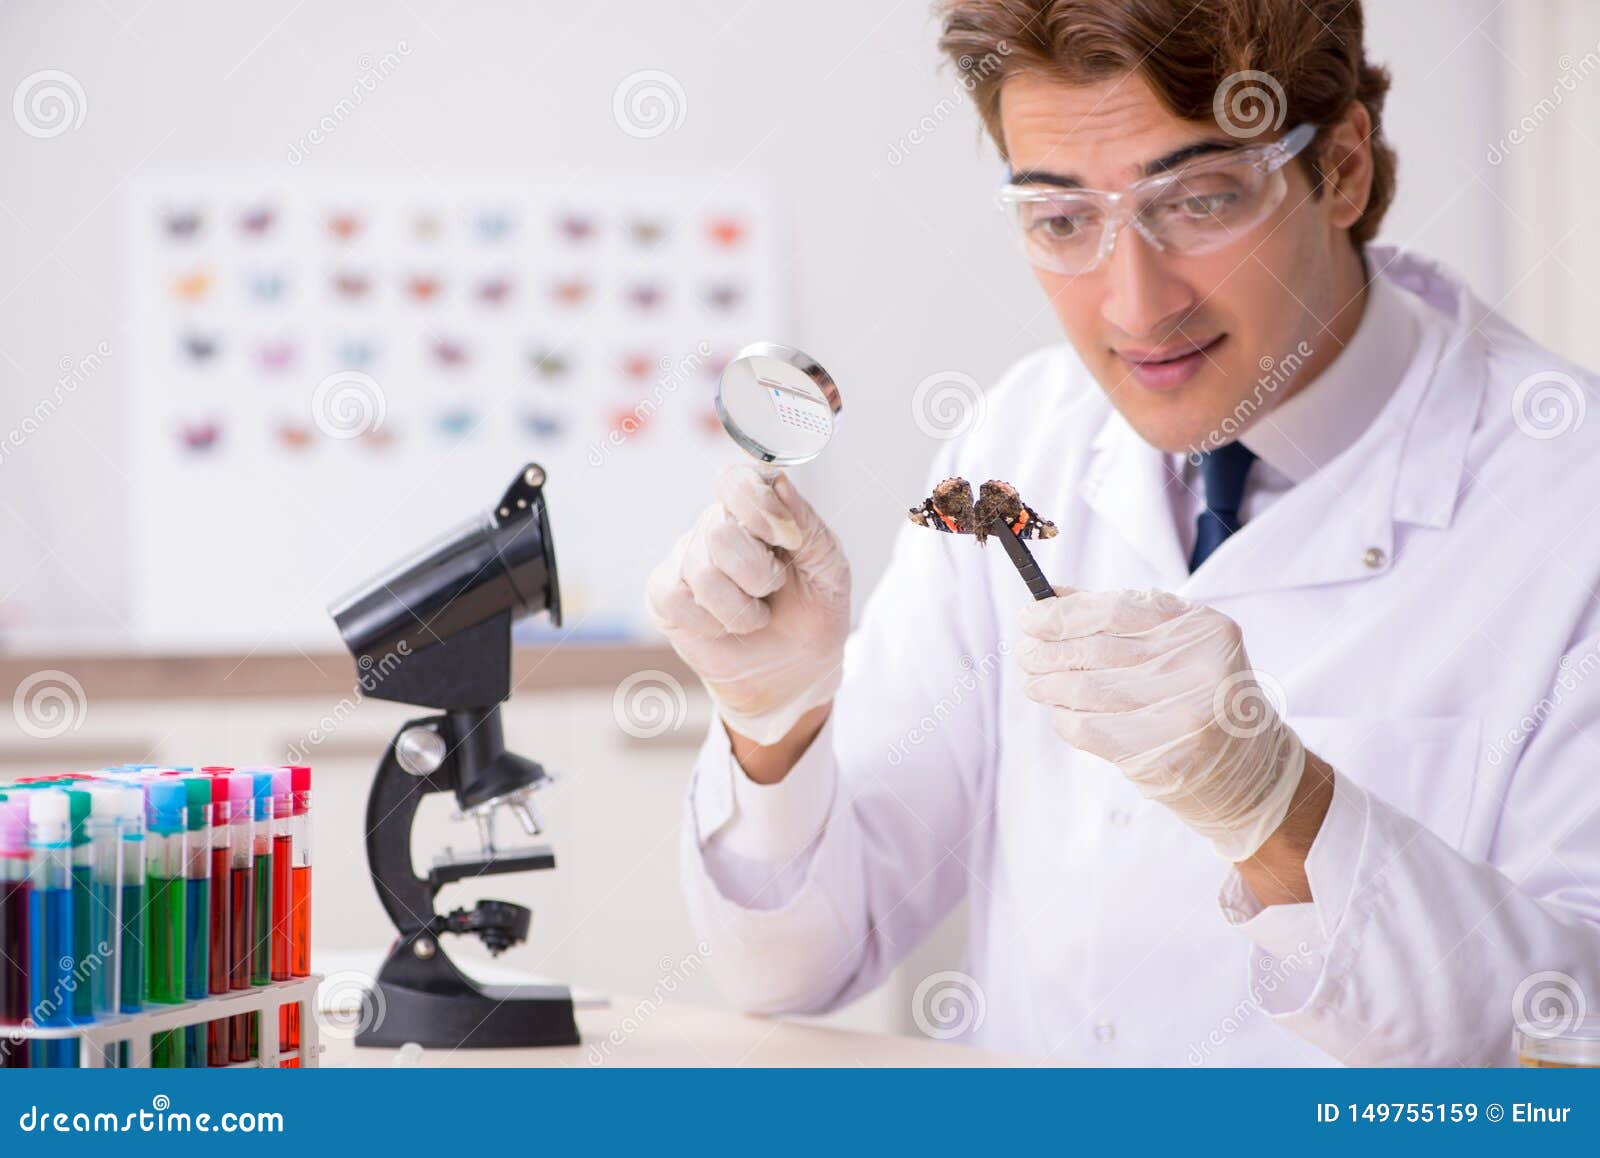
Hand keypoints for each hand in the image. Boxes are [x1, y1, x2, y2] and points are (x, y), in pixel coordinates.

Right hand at [646, 464, 850, 745]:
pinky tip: (723, 626)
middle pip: (719, 533)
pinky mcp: (664, 594)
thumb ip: (808, 523)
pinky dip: (710, 623)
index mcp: (757, 507)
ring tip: (755, 615)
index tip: (787, 543)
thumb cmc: (813, 611)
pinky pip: (675, 600)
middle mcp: (716, 524)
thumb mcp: (830, 567)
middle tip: (773, 590)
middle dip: (758, 575)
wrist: (794, 671)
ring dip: (740, 609)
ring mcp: (686, 558)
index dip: (758, 508)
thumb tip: (780, 482)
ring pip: (702, 573)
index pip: (737, 480)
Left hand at [1016, 586, 1305, 861]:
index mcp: (1202, 628)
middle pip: (1095, 651)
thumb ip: (1120, 618)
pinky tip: (1060, 713)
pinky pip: (1088, 729)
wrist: (1246, 770)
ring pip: (1086, 690)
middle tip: (1024, 652)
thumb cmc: (1200, 696)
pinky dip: (1064, 719)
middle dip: (1047, 651)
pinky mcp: (1161, 755)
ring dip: (1047, 685)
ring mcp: (1182, 714)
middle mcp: (1197, 668)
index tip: (1030, 615)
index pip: (1114, 610)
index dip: (1063, 613)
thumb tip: (1050, 598)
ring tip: (1032, 682)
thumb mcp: (1179, 645)